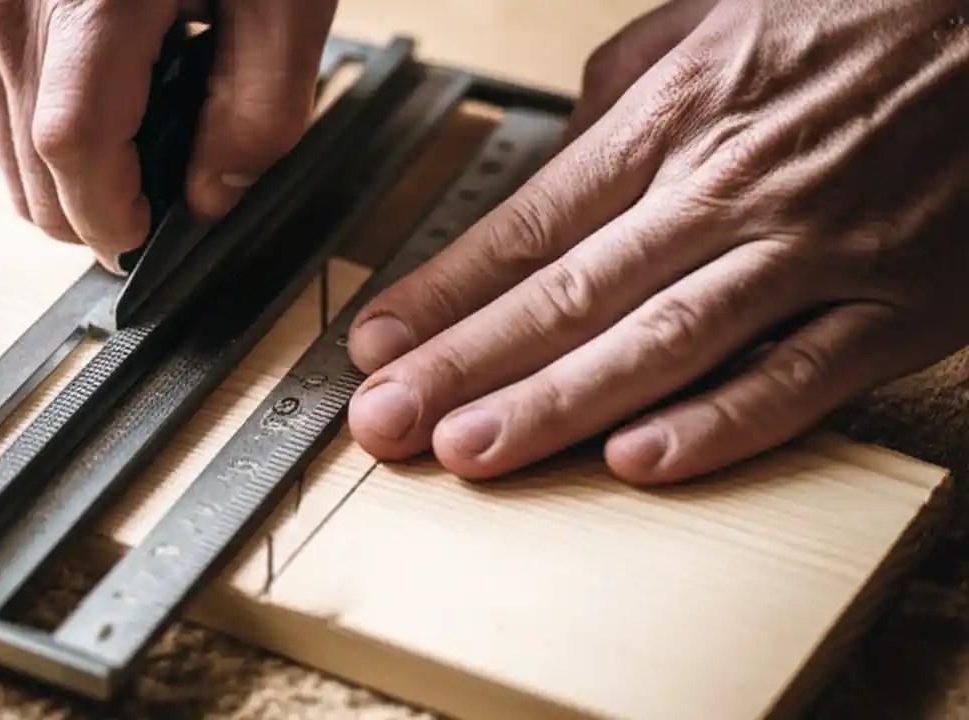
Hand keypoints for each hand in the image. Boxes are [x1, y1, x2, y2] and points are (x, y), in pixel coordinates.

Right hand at [0, 0, 336, 268]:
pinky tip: (116, 113)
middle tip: (164, 211)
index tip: (153, 242)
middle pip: (31, 164)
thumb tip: (213, 198)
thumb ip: (259, 108)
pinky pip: (6, 100)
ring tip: (147, 157)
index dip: (111, 217)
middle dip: (94, 215)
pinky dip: (52, 135)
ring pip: (9, 144)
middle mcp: (18, 1)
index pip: (73, 147)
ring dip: (71, 181)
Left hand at [347, 0, 968, 483]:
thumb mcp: (714, 21)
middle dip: (465, 365)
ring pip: (663, 343)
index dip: (446, 291)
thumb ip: (619, 95)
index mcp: (677, 116)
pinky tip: (638, 461)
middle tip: (385, 420)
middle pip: (571, 293)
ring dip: (558, 404)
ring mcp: (814, 250)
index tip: (378, 343)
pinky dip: (720, 424)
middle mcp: (731, 186)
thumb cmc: (855, 15)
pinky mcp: (897, 303)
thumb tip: (550, 164)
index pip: (531, 223)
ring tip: (472, 450)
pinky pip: (798, 377)